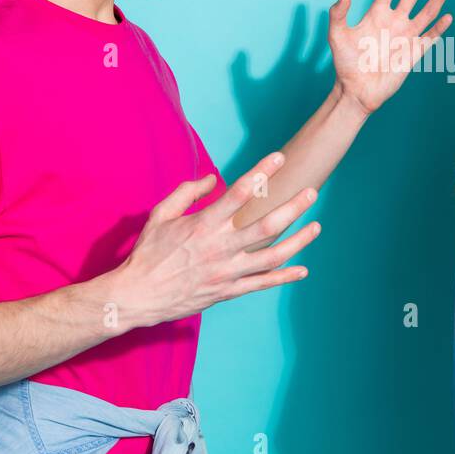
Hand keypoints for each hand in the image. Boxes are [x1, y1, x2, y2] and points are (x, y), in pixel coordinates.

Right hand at [109, 152, 321, 328]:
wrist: (137, 296)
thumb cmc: (148, 253)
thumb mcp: (160, 215)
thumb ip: (186, 192)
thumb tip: (211, 178)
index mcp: (204, 224)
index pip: (239, 192)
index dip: (262, 172)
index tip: (280, 157)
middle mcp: (220, 247)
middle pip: (267, 225)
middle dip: (293, 207)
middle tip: (312, 192)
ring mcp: (226, 272)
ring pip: (272, 256)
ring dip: (299, 241)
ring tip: (316, 226)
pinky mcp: (227, 292)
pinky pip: (262, 284)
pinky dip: (284, 277)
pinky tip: (303, 269)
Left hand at [327, 0, 453, 114]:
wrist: (356, 90)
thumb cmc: (345, 63)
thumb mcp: (336, 36)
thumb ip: (338, 14)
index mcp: (377, 14)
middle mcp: (394, 21)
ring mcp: (406, 36)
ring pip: (426, 12)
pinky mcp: (414, 53)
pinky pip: (430, 37)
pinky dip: (439, 28)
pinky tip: (447, 16)